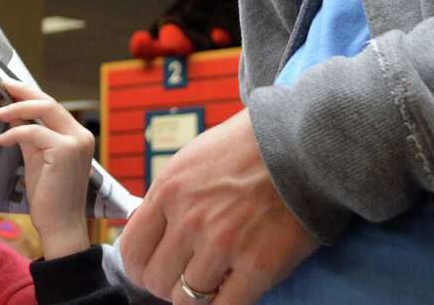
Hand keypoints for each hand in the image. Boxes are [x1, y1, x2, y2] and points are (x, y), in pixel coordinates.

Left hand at [0, 79, 93, 258]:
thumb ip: (28, 135)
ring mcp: (76, 142)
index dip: (30, 93)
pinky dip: (15, 133)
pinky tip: (2, 140)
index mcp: (77, 136)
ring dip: (18, 108)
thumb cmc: (49, 196)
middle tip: (3, 85)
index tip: (11, 86)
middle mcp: (81, 136)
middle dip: (24, 92)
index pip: (52, 106)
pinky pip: (34, 132)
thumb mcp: (37, 158)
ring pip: (44, 110)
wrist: (59, 226)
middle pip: (49, 102)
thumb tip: (14, 113)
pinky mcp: (65, 151)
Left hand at [120, 109, 318, 304]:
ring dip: (197, 296)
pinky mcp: (256, 266)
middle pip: (155, 280)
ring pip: (186, 299)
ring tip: (213, 281)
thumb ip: (169, 196)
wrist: (301, 145)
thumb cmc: (248, 148)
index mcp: (168, 190)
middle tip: (184, 277)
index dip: (141, 266)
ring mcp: (221, 244)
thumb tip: (151, 229)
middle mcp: (188, 219)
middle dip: (167, 283)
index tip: (154, 267)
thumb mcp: (192, 160)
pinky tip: (233, 288)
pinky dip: (224, 304)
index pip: (131, 250)